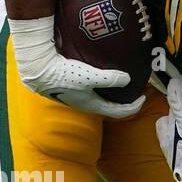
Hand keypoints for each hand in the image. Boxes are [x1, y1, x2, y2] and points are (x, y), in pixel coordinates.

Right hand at [9, 17, 144, 118]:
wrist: (38, 70)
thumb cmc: (63, 74)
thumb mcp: (89, 75)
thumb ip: (110, 78)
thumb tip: (128, 79)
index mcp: (91, 105)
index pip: (117, 111)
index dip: (133, 107)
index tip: (143, 98)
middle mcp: (84, 103)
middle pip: (108, 106)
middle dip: (123, 100)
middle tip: (134, 90)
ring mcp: (76, 96)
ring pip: (98, 97)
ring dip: (111, 92)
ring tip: (119, 82)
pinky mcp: (69, 86)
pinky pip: (90, 88)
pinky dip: (100, 84)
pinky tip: (100, 71)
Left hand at [155, 76, 181, 181]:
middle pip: (174, 95)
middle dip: (175, 85)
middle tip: (178, 81)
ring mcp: (170, 130)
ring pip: (168, 109)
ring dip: (173, 104)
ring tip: (178, 104)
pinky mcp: (163, 140)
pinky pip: (162, 122)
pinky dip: (167, 119)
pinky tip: (172, 122)